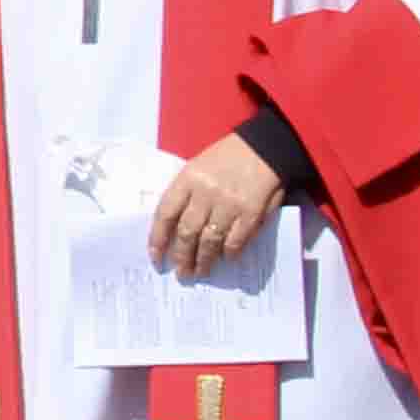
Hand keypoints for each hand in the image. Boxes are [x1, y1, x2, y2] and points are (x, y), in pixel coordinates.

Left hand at [149, 132, 287, 275]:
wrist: (264, 146)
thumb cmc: (226, 158)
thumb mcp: (197, 167)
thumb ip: (185, 195)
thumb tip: (173, 231)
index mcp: (188, 179)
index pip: (165, 214)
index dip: (158, 239)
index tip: (156, 258)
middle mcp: (206, 193)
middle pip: (187, 232)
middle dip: (181, 257)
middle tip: (182, 273)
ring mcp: (229, 204)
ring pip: (209, 240)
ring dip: (203, 260)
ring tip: (200, 272)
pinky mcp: (251, 212)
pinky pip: (236, 240)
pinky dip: (229, 252)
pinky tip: (226, 259)